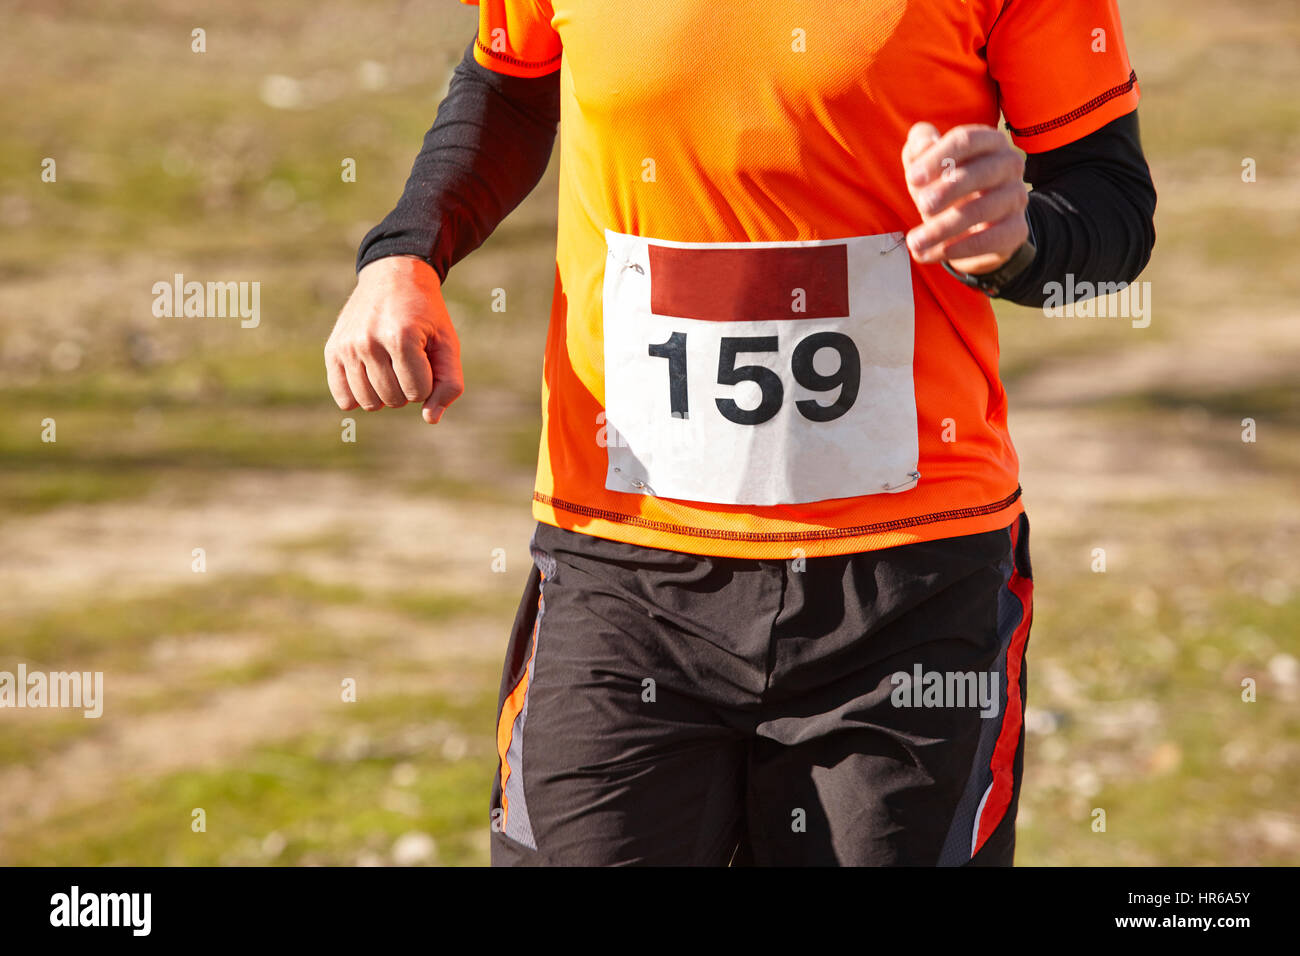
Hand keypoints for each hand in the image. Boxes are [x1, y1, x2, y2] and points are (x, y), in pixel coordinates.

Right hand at [324, 256, 462, 424]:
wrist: (393, 276)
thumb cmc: (426, 315)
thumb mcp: (448, 343)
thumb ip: (449, 383)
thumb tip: (430, 419)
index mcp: (401, 337)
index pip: (419, 393)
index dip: (428, 381)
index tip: (427, 358)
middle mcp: (369, 342)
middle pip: (394, 400)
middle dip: (409, 388)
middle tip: (409, 360)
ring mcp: (347, 346)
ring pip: (369, 404)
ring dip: (386, 394)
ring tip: (391, 367)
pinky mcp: (332, 350)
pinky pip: (344, 398)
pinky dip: (360, 396)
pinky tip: (371, 377)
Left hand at [901, 122, 1029, 275]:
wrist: (974, 230)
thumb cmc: (948, 189)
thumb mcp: (929, 166)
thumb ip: (920, 148)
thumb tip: (922, 142)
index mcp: (988, 142)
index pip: (966, 140)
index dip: (938, 157)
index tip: (913, 178)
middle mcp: (1008, 165)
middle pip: (979, 173)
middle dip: (947, 190)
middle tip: (922, 205)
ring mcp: (1016, 197)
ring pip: (982, 209)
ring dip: (942, 227)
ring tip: (914, 241)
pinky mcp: (1016, 230)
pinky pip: (989, 240)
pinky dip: (957, 249)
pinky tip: (931, 254)